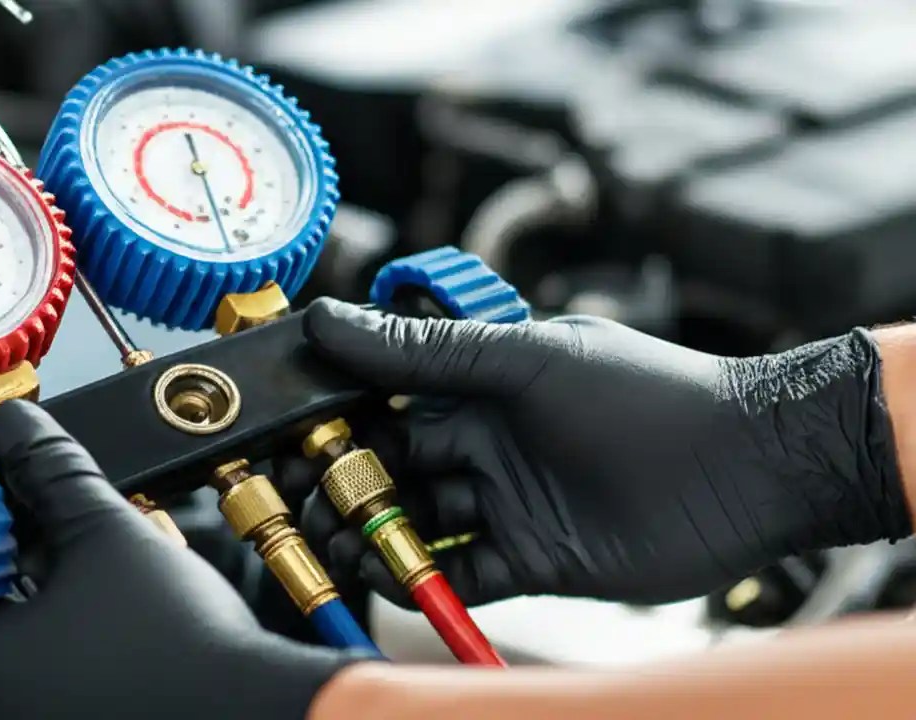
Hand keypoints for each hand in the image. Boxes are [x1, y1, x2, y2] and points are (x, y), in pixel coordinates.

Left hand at [0, 401, 357, 719]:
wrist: (250, 708)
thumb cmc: (178, 646)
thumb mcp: (108, 533)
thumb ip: (52, 472)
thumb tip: (20, 428)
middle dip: (22, 552)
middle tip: (57, 513)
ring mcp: (40, 715)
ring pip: (31, 635)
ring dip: (56, 588)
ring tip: (101, 551)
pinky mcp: (83, 717)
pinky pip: (65, 666)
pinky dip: (81, 628)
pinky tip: (124, 599)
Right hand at [280, 299, 910, 607]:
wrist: (745, 470)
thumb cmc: (644, 394)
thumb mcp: (524, 360)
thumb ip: (426, 350)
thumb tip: (331, 317)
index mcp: (478, 389)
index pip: (386, 405)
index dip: (336, 424)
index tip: (289, 438)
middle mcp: (485, 447)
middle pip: (392, 472)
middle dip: (345, 487)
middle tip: (305, 501)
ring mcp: (505, 506)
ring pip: (415, 527)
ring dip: (372, 537)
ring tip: (338, 542)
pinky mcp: (529, 562)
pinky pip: (458, 577)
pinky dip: (420, 583)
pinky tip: (389, 579)